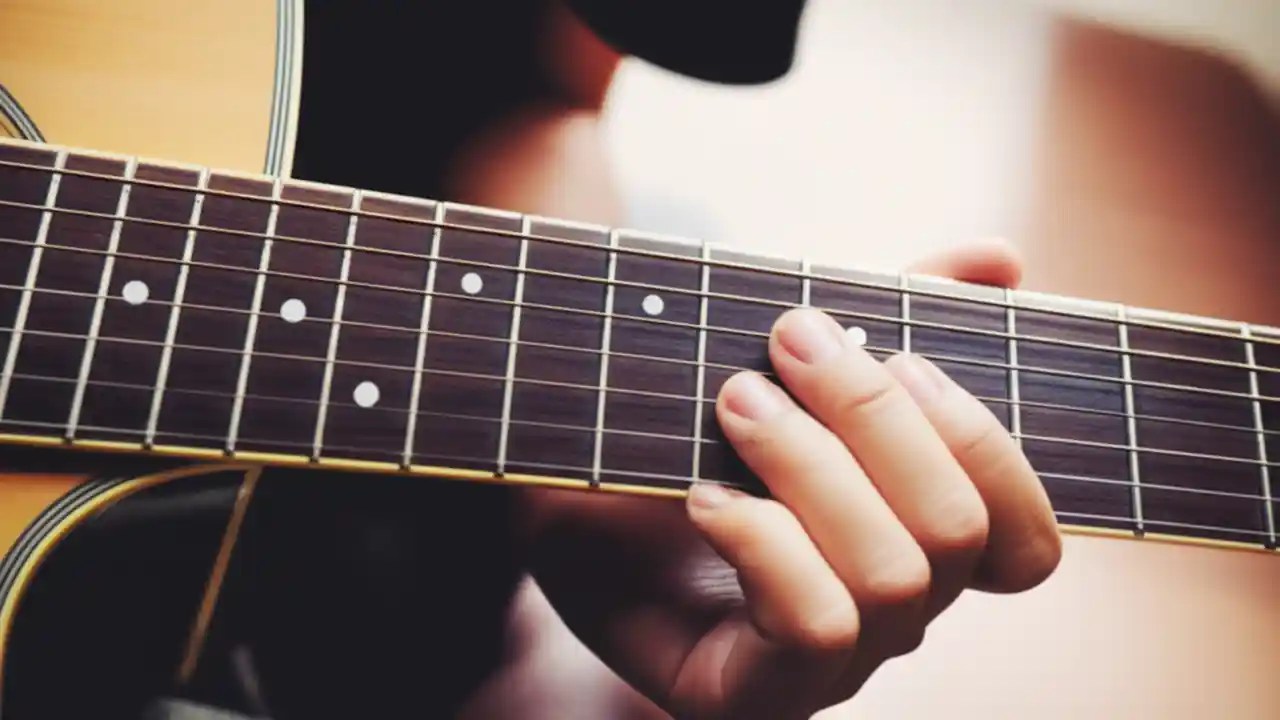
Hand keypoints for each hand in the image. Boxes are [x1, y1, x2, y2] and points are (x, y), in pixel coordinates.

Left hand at [522, 239, 1061, 719]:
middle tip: (788, 343)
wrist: (560, 486)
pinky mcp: (751, 694)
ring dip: (811, 465)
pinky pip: (814, 623)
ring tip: (734, 403)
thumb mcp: (795, 360)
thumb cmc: (684, 429)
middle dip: (874, 419)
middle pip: (953, 533)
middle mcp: (890, 622)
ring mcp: (826, 668)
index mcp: (917, 551)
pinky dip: (763, 538)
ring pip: (891, 577)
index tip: (902, 355)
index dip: (986, 444)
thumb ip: (898, 313)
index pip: (1026, 542)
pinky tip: (704, 494)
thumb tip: (1001, 259)